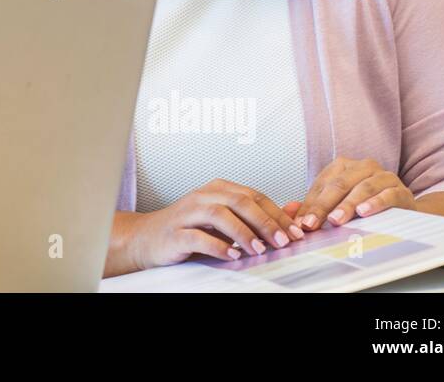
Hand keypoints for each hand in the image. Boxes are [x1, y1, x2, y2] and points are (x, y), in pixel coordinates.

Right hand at [127, 179, 305, 269]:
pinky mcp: (175, 233)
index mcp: (218, 189)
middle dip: (265, 221)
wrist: (147, 238)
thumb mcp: (225, 219)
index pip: (254, 195)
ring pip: (219, 214)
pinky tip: (232, 255)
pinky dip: (217, 246)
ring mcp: (187, 213)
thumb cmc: (189, 228)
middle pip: (239, 201)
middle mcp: (203, 196)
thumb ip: (256, 215)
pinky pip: (197, 237)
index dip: (277, 213)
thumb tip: (294, 211)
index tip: (296, 232)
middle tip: (283, 241)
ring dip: (243, 232)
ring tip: (259, 249)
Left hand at [284, 157, 414, 230]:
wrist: (403, 208)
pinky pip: (387, 194)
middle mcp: (362, 166)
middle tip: (313, 224)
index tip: (301, 224)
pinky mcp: (400, 190)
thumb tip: (289, 214)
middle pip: (339, 185)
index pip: (322, 185)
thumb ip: (314, 207)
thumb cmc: (366, 203)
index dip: (310, 205)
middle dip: (323, 206)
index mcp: (343, 166)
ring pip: (361, 188)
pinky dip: (375, 203)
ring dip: (347, 205)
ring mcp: (383, 176)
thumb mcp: (339, 203)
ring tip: (335, 219)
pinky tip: (364, 211)